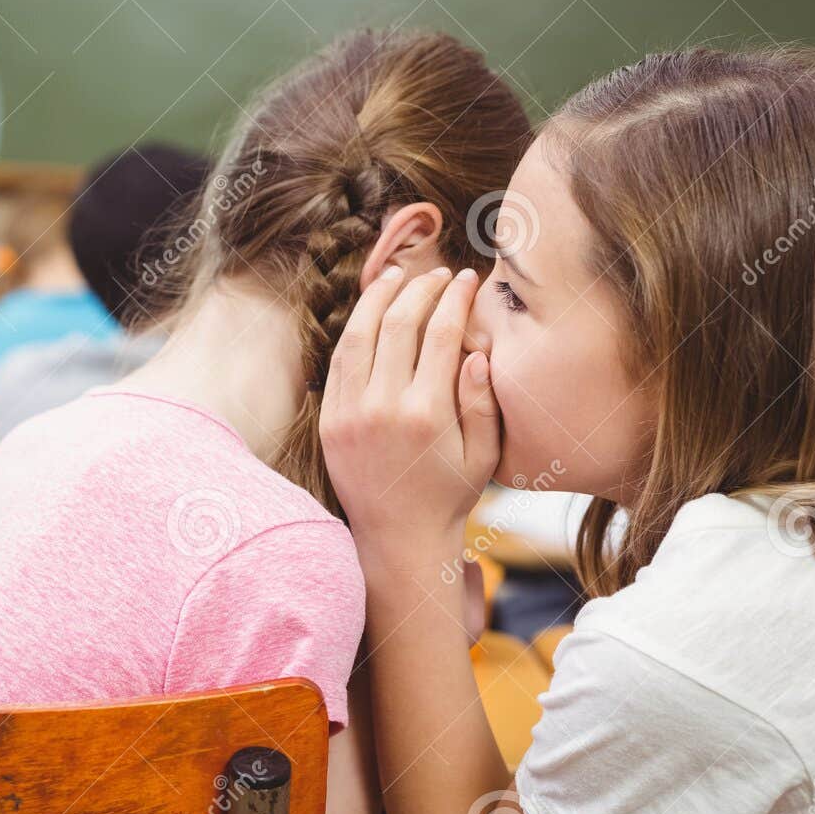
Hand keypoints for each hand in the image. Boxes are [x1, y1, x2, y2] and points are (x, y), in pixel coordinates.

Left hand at [320, 266, 499, 573]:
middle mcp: (383, 407)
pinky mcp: (330, 420)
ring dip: (379, 297)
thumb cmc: (450, 495)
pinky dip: (356, 329)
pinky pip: (340, 361)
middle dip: (421, 288)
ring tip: (398, 276)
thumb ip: (482, 402)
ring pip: (360, 333)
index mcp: (427, 413)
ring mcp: (350, 412)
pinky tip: (371, 313)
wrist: (398, 538)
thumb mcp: (483, 455)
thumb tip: (477, 352)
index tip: (467, 279)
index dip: (455, 298)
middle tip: (439, 274)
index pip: (441, 334)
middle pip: (399, 323)